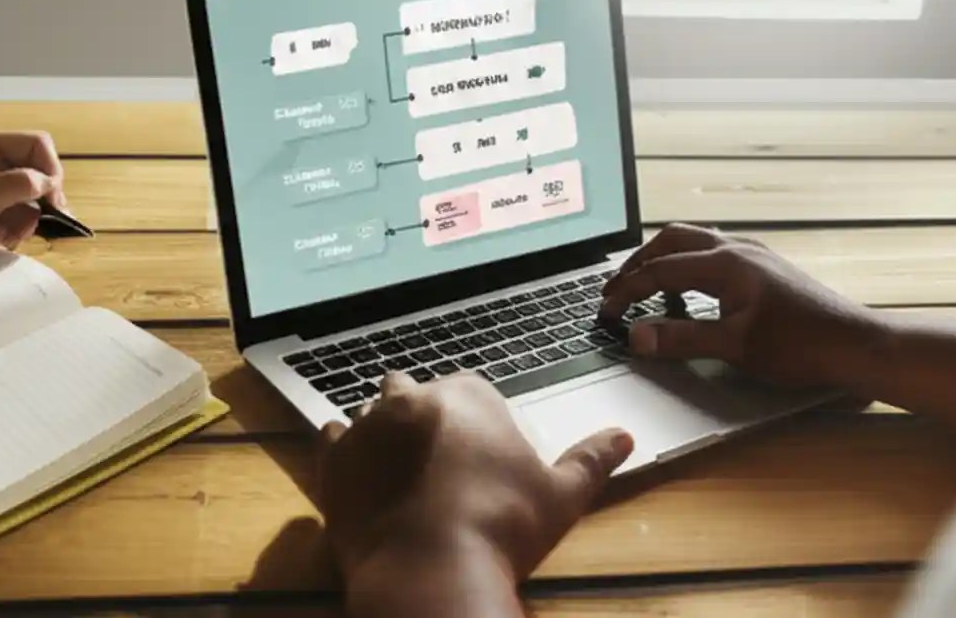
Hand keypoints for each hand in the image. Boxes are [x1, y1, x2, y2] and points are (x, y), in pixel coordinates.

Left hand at [0, 131, 68, 295]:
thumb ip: (16, 184)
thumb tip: (49, 183)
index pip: (33, 144)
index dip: (48, 167)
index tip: (51, 197)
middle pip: (37, 171)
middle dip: (42, 197)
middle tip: (41, 219)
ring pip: (34, 198)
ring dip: (30, 219)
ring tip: (12, 234)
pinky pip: (23, 219)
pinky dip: (20, 231)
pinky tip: (3, 242)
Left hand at [317, 373, 632, 617]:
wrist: (430, 568)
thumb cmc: (502, 527)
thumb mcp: (560, 496)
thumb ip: (590, 460)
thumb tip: (623, 436)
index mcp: (465, 396)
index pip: (469, 388)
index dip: (474, 419)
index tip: (479, 451)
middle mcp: (410, 399)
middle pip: (411, 391)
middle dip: (421, 414)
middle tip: (436, 458)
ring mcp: (367, 427)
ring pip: (369, 413)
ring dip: (381, 431)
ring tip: (398, 469)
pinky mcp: (334, 461)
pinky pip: (332, 440)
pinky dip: (343, 451)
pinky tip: (358, 471)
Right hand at [600, 223, 885, 389]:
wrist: (857, 345)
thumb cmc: (800, 346)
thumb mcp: (734, 347)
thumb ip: (681, 339)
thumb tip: (635, 336)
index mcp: (725, 264)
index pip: (659, 271)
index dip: (626, 292)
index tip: (605, 313)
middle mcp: (738, 249)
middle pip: (672, 240)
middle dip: (638, 263)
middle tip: (616, 289)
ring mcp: (755, 254)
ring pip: (695, 242)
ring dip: (663, 259)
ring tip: (645, 286)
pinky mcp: (767, 267)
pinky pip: (714, 252)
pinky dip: (688, 265)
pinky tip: (690, 292)